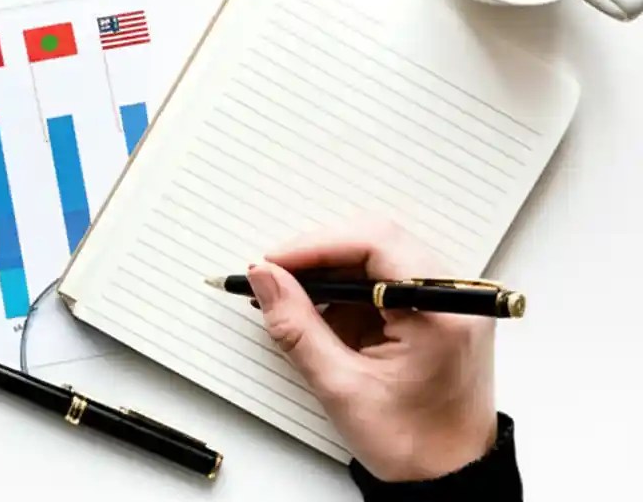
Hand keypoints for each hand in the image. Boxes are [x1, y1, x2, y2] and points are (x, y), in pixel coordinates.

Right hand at [248, 219, 497, 481]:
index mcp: (441, 312)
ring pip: (377, 256)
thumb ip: (296, 327)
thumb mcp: (340, 387)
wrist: (450, 476)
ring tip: (291, 300)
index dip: (315, 245)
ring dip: (330, 274)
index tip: (274, 262)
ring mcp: (447, 300)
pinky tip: (319, 312)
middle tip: (275, 277)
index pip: (375, 244)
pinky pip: (383, 279)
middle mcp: (453, 296)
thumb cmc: (413, 444)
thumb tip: (265, 278)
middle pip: (376, 242)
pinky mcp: (434, 309)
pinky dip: (346, 291)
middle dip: (318, 256)